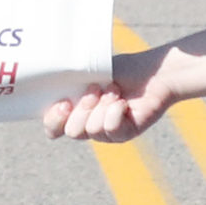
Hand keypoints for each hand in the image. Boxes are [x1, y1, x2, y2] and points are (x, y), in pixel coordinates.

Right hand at [43, 50, 171, 141]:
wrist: (152, 72)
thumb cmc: (121, 69)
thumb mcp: (87, 72)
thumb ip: (68, 84)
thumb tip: (54, 92)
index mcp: (75, 111)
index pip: (54, 129)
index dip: (54, 119)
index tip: (64, 101)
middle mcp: (89, 125)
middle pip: (72, 132)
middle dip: (83, 108)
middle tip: (95, 89)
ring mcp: (107, 132)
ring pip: (91, 130)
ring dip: (103, 105)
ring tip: (114, 91)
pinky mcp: (124, 134)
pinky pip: (110, 129)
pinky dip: (115, 111)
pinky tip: (123, 102)